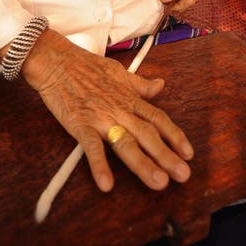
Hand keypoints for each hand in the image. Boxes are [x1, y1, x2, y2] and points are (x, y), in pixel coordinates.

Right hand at [22, 30, 193, 193]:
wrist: (56, 61)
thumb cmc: (86, 66)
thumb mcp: (119, 71)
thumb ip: (140, 84)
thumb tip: (161, 85)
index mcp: (129, 98)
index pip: (158, 118)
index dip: (174, 135)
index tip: (188, 152)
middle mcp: (120, 110)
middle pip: (148, 135)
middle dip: (167, 156)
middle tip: (184, 175)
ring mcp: (101, 118)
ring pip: (126, 143)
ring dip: (143, 164)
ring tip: (159, 182)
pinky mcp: (80, 124)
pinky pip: (91, 147)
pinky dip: (99, 165)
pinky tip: (106, 184)